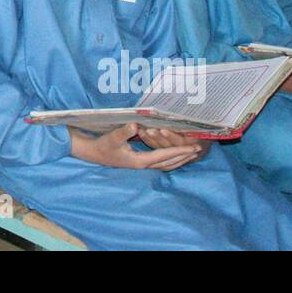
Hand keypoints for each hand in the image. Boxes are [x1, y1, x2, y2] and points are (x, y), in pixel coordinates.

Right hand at [68, 123, 201, 170]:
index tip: (193, 147)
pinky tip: (174, 155)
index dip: (180, 151)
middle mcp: (143, 165)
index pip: (165, 156)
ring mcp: (141, 165)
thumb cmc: (103, 145)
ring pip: (165, 165)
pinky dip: (170, 160)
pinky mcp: (139, 163)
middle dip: (184, 156)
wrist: (93, 153)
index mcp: (140, 161)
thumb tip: (136, 126)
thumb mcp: (112, 138)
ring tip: (190, 154)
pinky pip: (160, 163)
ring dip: (179, 159)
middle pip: (169, 163)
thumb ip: (124, 132)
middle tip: (198, 150)